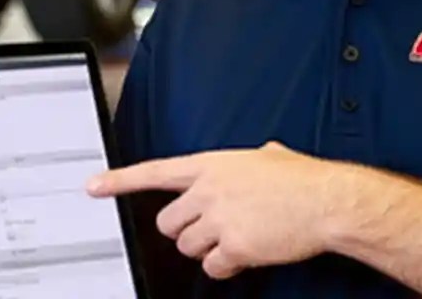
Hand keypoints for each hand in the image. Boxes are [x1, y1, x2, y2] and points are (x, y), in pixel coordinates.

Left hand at [87, 141, 344, 279]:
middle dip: (185, 230)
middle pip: (168, 222)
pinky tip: (248, 253)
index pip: (155, 172)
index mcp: (212, 164)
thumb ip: (247, 162)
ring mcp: (219, 218)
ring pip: (187, 246)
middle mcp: (208, 189)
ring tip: (239, 237)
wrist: (327, 200)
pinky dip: (228, 265)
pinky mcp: (234, 245)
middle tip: (211, 229)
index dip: (119, 181)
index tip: (94, 187)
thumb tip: (258, 159)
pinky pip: (213, 266)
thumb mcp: (268, 155)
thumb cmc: (303, 179)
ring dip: (208, 249)